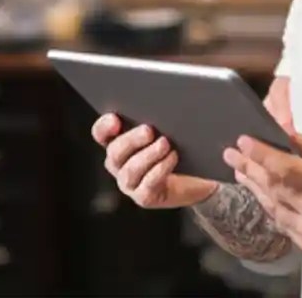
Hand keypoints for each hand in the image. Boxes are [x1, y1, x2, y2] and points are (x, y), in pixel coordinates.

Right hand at [91, 113, 217, 208]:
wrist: (200, 178)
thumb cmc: (183, 148)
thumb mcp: (171, 128)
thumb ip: (162, 118)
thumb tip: (164, 104)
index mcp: (119, 142)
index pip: (101, 133)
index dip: (104, 126)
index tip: (115, 118)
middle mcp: (119, 164)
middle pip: (115, 152)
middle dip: (131, 140)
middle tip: (149, 130)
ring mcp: (130, 183)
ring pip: (130, 171)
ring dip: (148, 155)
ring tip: (165, 143)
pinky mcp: (145, 197)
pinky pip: (147, 186)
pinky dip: (160, 170)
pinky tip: (172, 158)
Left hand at [224, 133, 301, 253]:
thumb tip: (283, 135)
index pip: (285, 169)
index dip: (261, 154)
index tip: (244, 140)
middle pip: (273, 187)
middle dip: (250, 167)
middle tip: (231, 152)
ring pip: (271, 205)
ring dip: (254, 185)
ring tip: (240, 169)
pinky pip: (280, 221)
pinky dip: (268, 203)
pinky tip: (259, 191)